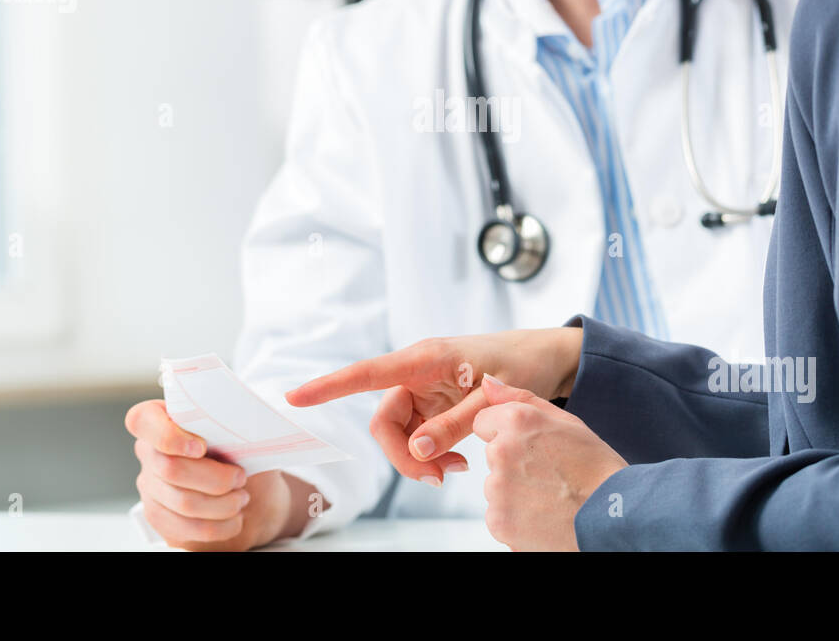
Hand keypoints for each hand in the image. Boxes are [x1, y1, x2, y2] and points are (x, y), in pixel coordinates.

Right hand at [125, 399, 324, 549]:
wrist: (252, 489)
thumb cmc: (245, 451)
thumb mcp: (245, 428)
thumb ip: (239, 420)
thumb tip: (262, 417)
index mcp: (164, 419)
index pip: (141, 420)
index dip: (167, 435)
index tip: (202, 446)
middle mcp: (150, 453)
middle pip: (170, 469)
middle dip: (215, 478)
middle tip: (241, 477)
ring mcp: (150, 488)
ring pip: (182, 503)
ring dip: (222, 504)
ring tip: (242, 499)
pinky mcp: (161, 517)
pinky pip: (185, 529)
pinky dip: (219, 526)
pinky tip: (235, 518)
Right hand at [285, 327, 582, 484]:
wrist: (543, 360)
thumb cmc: (519, 365)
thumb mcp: (491, 398)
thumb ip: (453, 425)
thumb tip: (417, 451)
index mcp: (424, 359)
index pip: (366, 374)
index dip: (328, 387)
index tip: (294, 397)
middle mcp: (416, 373)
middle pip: (384, 421)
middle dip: (403, 454)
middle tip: (437, 478)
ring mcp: (424, 391)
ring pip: (400, 433)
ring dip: (420, 458)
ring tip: (457, 468)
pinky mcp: (434, 405)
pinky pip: (418, 435)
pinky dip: (432, 454)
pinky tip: (458, 461)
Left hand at [474, 374, 627, 550]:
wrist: (615, 517)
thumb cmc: (596, 468)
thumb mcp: (565, 421)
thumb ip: (519, 398)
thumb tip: (487, 382)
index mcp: (517, 421)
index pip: (483, 422)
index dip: (506, 434)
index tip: (530, 448)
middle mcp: (502, 451)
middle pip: (493, 456)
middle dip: (513, 465)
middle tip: (549, 476)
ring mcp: (498, 488)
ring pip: (496, 488)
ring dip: (515, 494)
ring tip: (551, 499)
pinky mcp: (499, 521)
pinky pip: (500, 516)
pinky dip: (516, 520)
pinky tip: (544, 517)